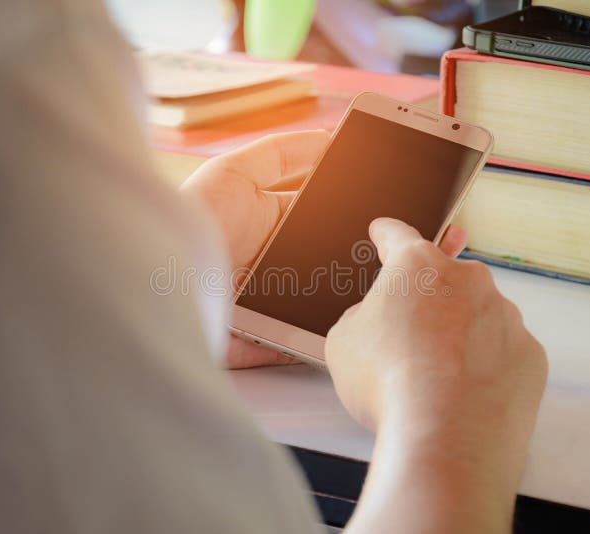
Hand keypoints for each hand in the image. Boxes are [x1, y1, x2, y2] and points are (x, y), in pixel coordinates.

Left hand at [183, 131, 468, 368]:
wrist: (153, 285)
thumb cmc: (189, 222)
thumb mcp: (233, 174)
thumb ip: (282, 153)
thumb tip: (332, 138)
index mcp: (278, 221)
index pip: (337, 212)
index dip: (371, 208)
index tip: (413, 201)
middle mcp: (287, 262)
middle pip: (346, 254)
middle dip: (387, 250)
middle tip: (436, 238)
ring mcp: (285, 302)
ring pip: (344, 296)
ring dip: (380, 290)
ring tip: (422, 277)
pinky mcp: (278, 338)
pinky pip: (323, 335)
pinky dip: (353, 330)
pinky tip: (387, 316)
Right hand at [326, 218, 546, 532]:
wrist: (445, 440)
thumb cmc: (389, 386)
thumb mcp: (343, 342)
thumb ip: (361, 318)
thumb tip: (378, 323)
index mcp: (418, 267)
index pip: (396, 236)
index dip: (385, 234)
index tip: (384, 231)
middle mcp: (469, 280)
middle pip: (443, 279)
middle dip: (425, 300)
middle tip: (407, 334)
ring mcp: (506, 316)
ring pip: (476, 316)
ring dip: (456, 336)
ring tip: (432, 379)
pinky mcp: (530, 354)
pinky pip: (501, 351)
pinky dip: (485, 366)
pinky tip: (462, 393)